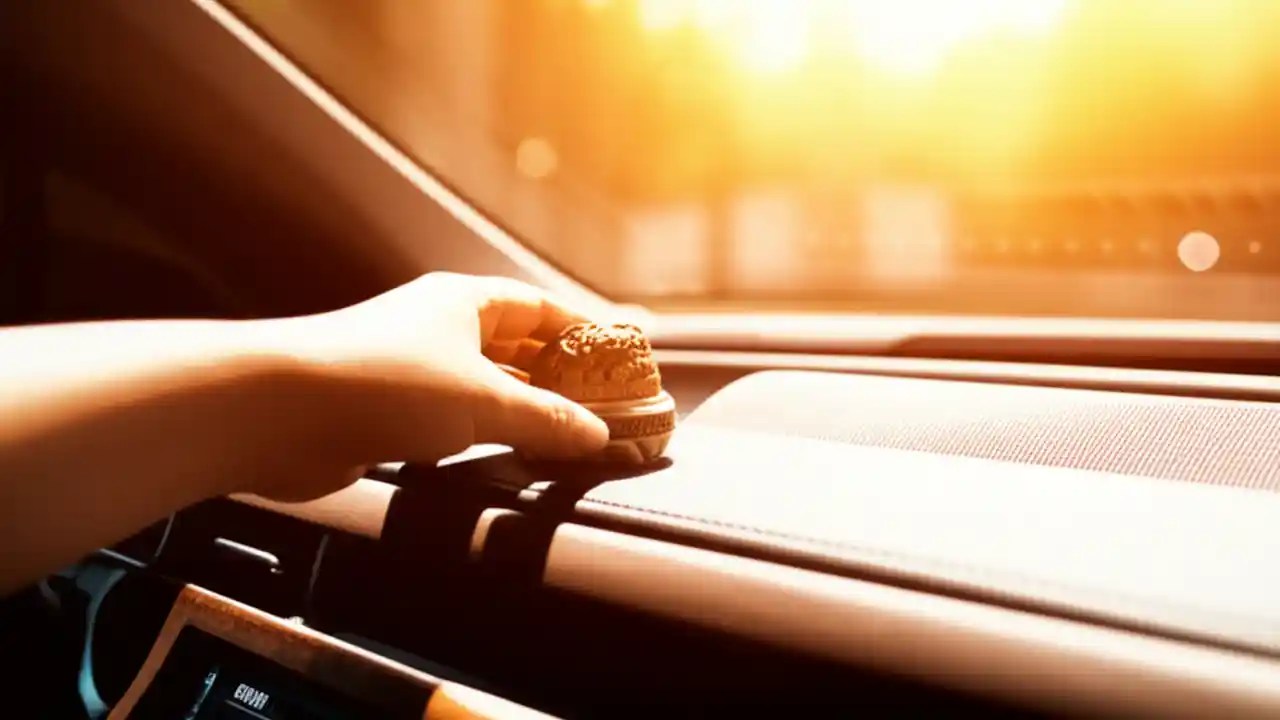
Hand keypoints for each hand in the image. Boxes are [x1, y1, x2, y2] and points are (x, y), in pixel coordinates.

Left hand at [259, 273, 608, 499]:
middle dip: (557, 375)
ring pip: (482, 384)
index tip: (619, 357)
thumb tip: (596, 433)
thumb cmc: (383, 383)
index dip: (582, 330)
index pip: (539, 306)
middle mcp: (438, 327)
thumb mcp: (484, 401)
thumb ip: (545, 419)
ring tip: (563, 436)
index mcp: (464, 302)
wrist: (282, 412)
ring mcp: (410, 368)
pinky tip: (503, 455)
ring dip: (520, 408)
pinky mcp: (387, 411)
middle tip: (601, 407)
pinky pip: (452, 418)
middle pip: (514, 346)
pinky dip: (483, 433)